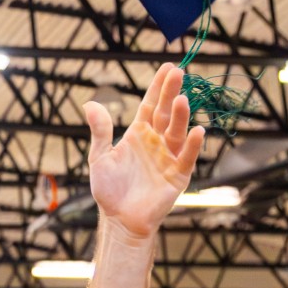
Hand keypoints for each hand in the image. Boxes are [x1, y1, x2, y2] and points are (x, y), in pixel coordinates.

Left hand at [85, 64, 202, 242]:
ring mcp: (169, 157)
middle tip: (178, 72)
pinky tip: (197, 130)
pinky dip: (193, 145)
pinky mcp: (178, 176)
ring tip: (182, 99)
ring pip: (177, 132)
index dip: (158, 87)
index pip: (150, 105)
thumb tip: (90, 103)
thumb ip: (100, 131)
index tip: (168, 67)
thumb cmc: (110, 190)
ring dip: (181, 116)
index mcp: (138, 134)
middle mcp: (156, 142)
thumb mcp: (100, 157)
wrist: (119, 220)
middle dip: (171, 93)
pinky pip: (187, 158)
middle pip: (166, 114)